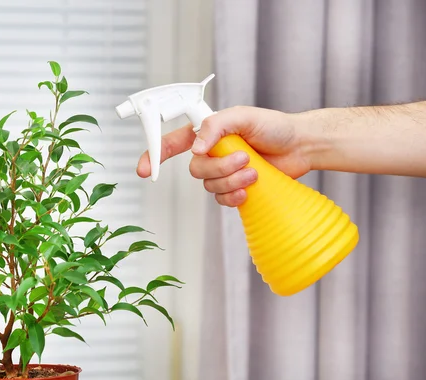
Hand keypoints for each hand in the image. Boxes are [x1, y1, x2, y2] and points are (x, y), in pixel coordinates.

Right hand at [136, 106, 313, 206]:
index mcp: (206, 133)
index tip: (142, 169)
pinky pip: (222, 200)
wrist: (300, 147)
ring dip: (232, 181)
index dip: (153, 155)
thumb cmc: (274, 126)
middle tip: (245, 158)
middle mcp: (210, 153)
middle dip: (220, 168)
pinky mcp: (234, 188)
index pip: (172, 144)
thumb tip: (196, 148)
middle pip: (195, 170)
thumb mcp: (243, 116)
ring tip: (254, 172)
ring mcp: (222, 172)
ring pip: (210, 186)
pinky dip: (234, 196)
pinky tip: (248, 191)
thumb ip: (216, 126)